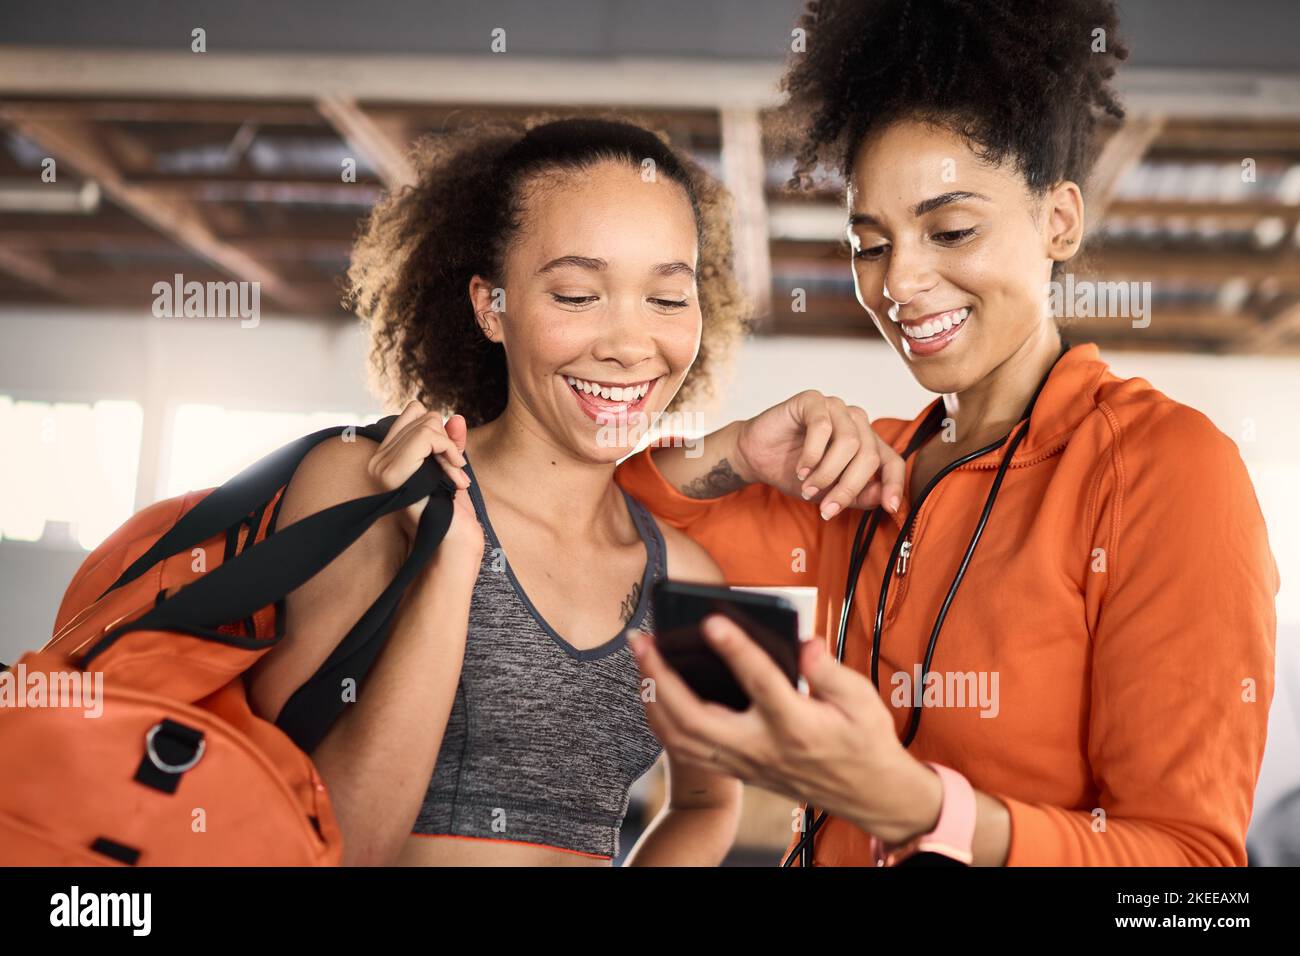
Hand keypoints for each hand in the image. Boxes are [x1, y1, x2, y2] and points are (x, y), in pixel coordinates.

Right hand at [367, 400, 479, 552]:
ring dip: (450, 450)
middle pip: (422, 414)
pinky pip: (426, 437)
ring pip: (426, 424)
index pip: (413, 411)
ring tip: (455, 477)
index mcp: (387, 458)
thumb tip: (458, 418)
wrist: (455, 543)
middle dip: (446, 440)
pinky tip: (454, 477)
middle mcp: (378, 461)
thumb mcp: (451, 467)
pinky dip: (449, 451)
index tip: (451, 458)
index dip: (440, 429)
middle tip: (455, 472)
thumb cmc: (454, 512)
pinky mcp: (393, 473)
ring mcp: (381, 467)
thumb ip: (451, 442)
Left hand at [626, 615, 941, 846]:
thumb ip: (828, 670)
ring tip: (640, 660)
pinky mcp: (737, 769)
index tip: (712, 620)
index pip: (760, 682)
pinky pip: (686, 749)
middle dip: (661, 677)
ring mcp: (744, 762)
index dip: (735, 649)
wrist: (868, 795)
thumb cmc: (864, 741)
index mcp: (797, 724)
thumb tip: (803, 641)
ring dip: (653, 697)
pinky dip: (661, 721)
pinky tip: (653, 692)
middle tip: (641, 640)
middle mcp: (763, 747)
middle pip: (696, 717)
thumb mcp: (861, 699)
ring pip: (682, 738)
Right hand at [733, 391, 905, 519]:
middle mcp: (855, 422)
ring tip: (808, 486)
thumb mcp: (830, 492)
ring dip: (827, 472)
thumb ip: (858, 494)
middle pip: (868, 455)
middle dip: (848, 486)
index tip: (890, 507)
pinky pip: (822, 427)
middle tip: (827, 507)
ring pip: (849, 442)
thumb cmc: (794, 472)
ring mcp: (835, 408)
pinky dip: (812, 454)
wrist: (756, 457)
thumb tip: (882, 499)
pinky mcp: (813, 400)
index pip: (891, 461)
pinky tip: (801, 468)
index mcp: (866, 442)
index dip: (894, 484)